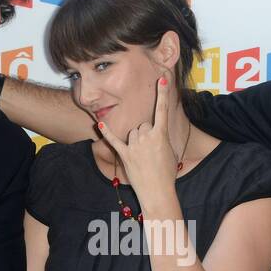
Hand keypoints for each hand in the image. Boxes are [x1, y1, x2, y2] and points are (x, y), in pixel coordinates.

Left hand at [97, 75, 177, 211]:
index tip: (161, 78)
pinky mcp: (125, 154)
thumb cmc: (167, 174)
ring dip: (136, 140)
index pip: (161, 110)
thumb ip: (162, 139)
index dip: (162, 93)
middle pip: (143, 125)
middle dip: (147, 134)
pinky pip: (114, 140)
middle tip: (151, 151)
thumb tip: (155, 135)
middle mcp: (146, 137)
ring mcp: (134, 146)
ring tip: (143, 156)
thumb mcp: (170, 153)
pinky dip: (107, 133)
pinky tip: (99, 125)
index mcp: (160, 135)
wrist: (158, 192)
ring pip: (133, 132)